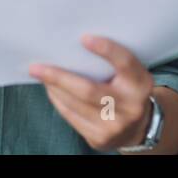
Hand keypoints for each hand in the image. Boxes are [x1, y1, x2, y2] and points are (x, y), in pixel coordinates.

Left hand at [29, 34, 154, 150]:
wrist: (138, 127)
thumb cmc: (126, 89)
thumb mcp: (129, 75)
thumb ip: (111, 62)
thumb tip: (71, 44)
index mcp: (140, 83)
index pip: (125, 63)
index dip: (107, 49)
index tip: (84, 38)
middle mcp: (131, 106)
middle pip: (89, 90)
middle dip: (59, 77)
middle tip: (37, 67)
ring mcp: (115, 125)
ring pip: (75, 105)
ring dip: (54, 88)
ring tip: (41, 74)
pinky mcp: (100, 139)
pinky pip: (72, 117)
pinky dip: (58, 101)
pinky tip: (51, 90)